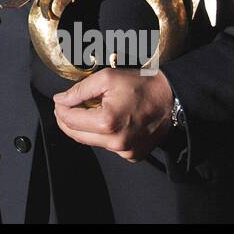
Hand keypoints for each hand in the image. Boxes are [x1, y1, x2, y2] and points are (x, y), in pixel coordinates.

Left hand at [52, 68, 172, 162]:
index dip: (60, 108)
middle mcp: (115, 142)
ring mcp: (125, 152)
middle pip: (77, 135)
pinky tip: (109, 121)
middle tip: (66, 106)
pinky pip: (109, 146)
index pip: (69, 120)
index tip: (60, 100)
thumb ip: (80, 90)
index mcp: (107, 123)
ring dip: (86, 127)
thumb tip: (60, 100)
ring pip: (92, 141)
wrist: (173, 99)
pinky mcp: (133, 155)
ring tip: (90, 110)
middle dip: (67, 120)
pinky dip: (103, 135)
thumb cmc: (142, 85)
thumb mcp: (107, 78)